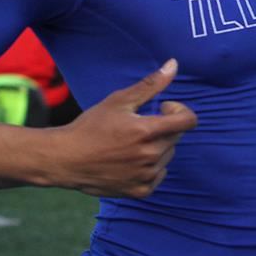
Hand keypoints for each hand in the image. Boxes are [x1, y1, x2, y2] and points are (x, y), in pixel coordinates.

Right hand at [50, 59, 197, 198]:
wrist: (66, 159)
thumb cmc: (91, 126)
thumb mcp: (119, 100)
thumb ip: (150, 85)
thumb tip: (174, 64)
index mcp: (147, 131)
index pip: (188, 121)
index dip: (179, 111)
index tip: (162, 109)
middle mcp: (150, 155)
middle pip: (176, 137)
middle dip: (163, 127)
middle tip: (137, 126)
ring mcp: (145, 175)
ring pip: (167, 155)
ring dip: (157, 147)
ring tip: (130, 144)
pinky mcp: (140, 191)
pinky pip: (158, 175)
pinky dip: (150, 167)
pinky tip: (129, 161)